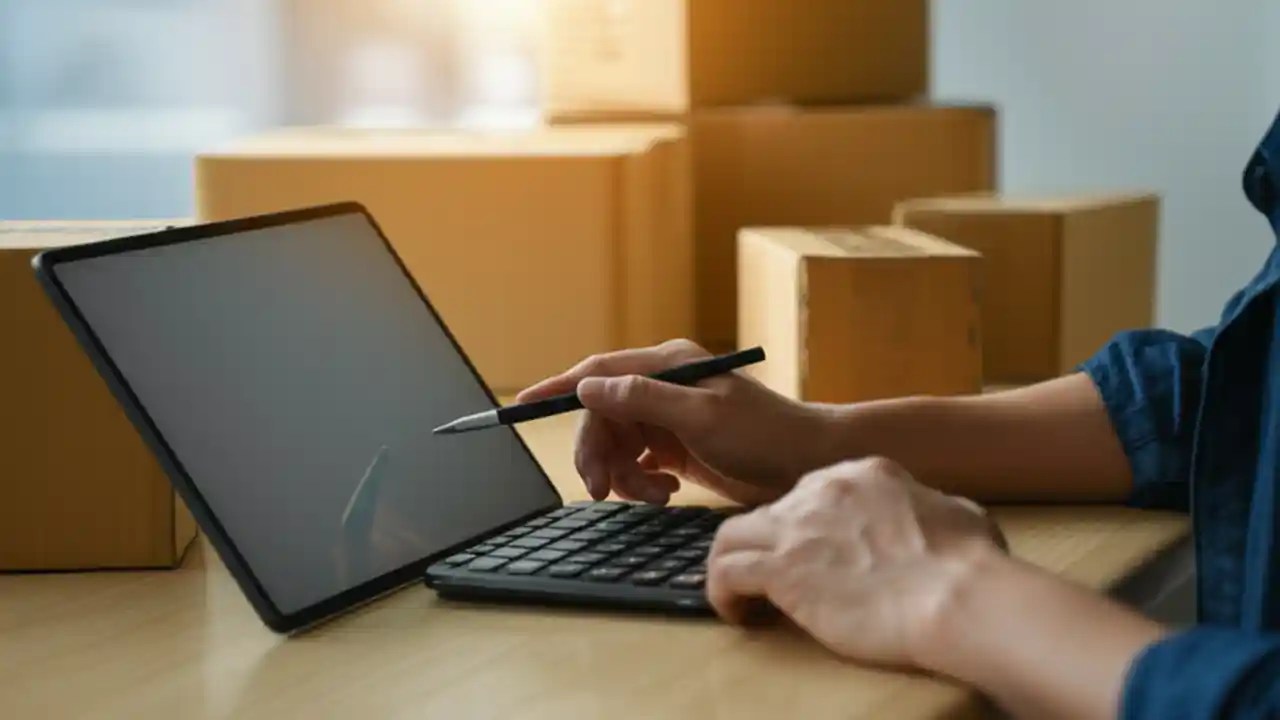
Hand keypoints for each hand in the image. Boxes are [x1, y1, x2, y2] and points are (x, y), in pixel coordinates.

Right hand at [516, 339, 834, 505]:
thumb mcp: (702, 416)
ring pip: (619, 445)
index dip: (559, 387)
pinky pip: (638, 463)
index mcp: (669, 365)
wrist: (808, 466)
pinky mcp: (678, 448)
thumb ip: (643, 398)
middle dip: (598, 453)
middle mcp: (665, 387)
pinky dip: (641, 482)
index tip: (524, 404)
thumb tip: (588, 385)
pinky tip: (664, 492)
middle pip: (603, 416)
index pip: (600, 371)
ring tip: (657, 496)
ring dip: (626, 475)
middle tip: (600, 490)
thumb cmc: (765, 435)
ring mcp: (671, 418)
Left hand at [707, 456, 1006, 667]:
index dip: (807, 527)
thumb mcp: (960, 513)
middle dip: (769, 545)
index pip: (813, 494)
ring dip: (729, 563)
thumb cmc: (970, 564)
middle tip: (777, 580)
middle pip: (771, 512)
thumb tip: (935, 514)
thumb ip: (933, 507)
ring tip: (741, 595)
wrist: (957, 594)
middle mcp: (823, 491)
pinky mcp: (782, 568)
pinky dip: (722, 593)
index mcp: (865, 475)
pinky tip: (738, 613)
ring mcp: (798, 527)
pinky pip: (725, 572)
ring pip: (730, 535)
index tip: (812, 556)